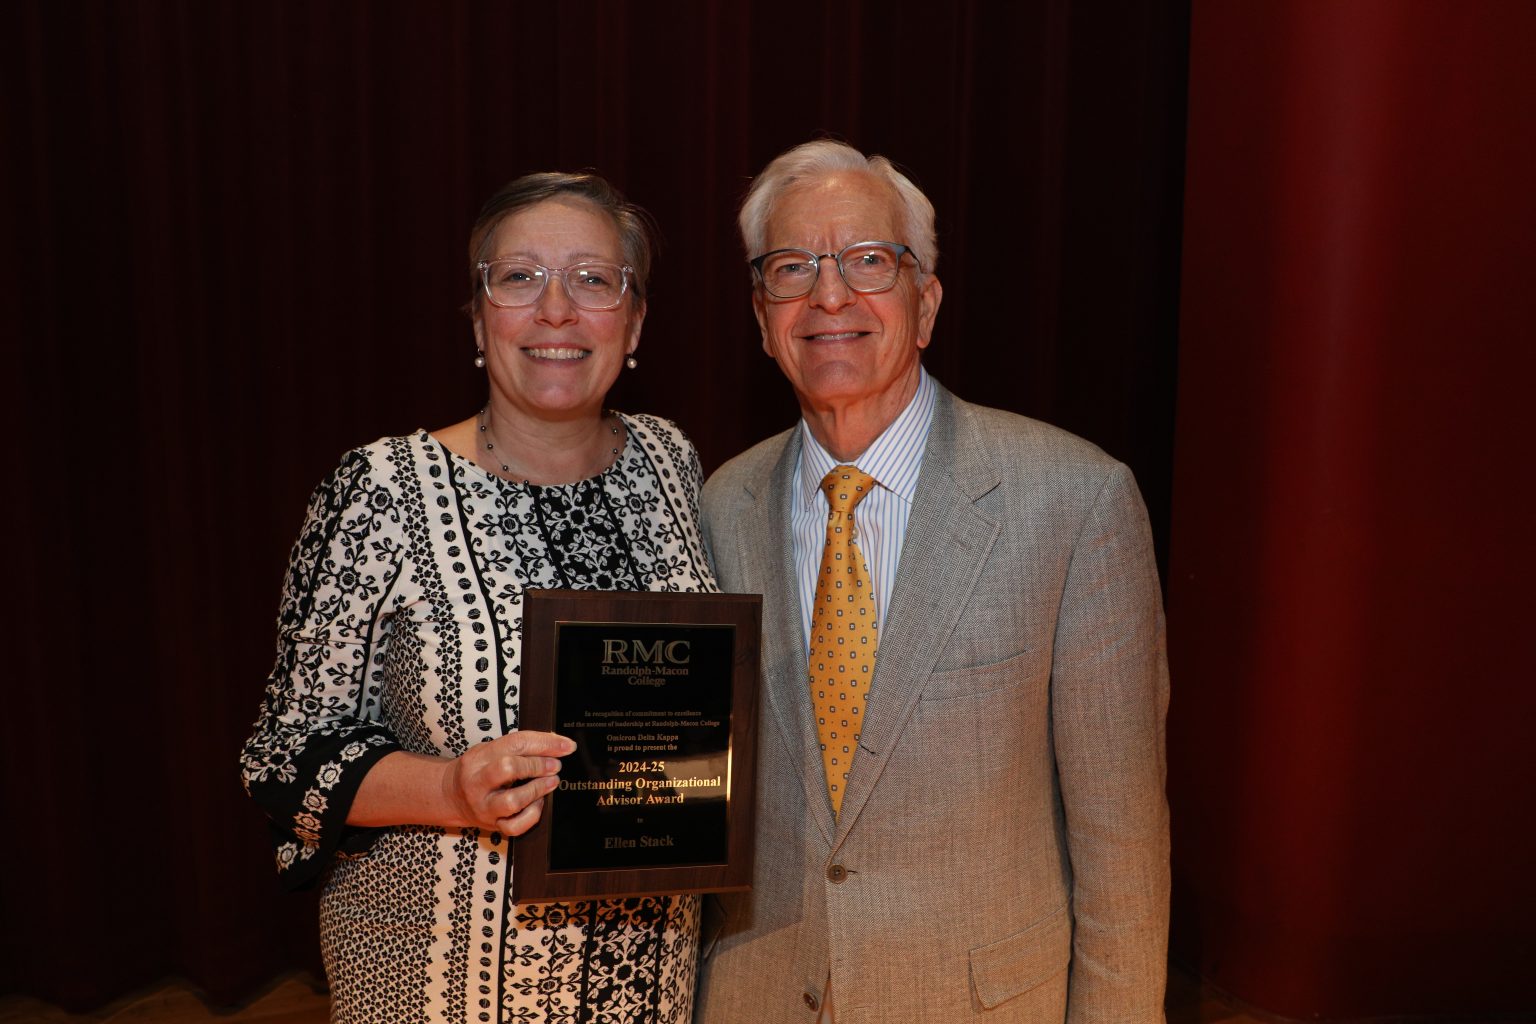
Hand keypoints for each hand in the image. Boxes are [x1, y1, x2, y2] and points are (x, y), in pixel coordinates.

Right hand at [441, 731, 575, 834]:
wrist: (451, 796)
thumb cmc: (477, 771)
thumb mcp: (490, 750)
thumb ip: (519, 746)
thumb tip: (555, 743)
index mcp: (478, 757)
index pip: (515, 743)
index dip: (545, 743)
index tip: (566, 745)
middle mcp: (477, 782)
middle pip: (508, 768)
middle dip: (538, 765)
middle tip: (555, 765)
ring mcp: (483, 806)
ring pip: (512, 800)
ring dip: (538, 789)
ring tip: (551, 781)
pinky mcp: (491, 825)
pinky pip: (515, 826)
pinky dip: (532, 815)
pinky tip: (538, 803)